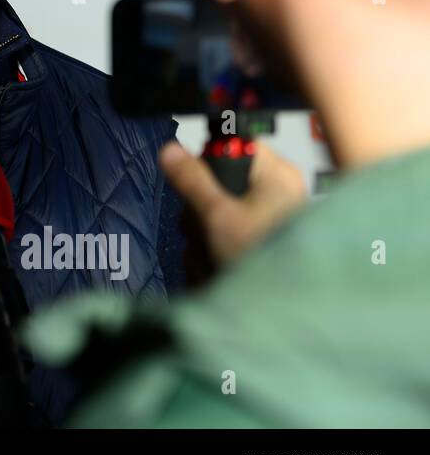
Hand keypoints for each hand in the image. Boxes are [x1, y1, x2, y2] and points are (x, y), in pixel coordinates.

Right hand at [159, 140, 307, 265]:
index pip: (233, 145)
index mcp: (276, 174)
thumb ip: (192, 180)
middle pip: (220, 180)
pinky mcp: (260, 238)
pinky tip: (215, 263)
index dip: (207, 163)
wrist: (283, 309)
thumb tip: (170, 148)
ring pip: (218, 209)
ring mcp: (269, 216)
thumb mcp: (218, 215)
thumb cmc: (260, 256)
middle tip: (201, 230)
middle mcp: (276, 190)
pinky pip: (227, 230)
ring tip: (209, 254)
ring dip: (203, 233)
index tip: (195, 187)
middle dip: (200, 209)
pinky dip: (215, 247)